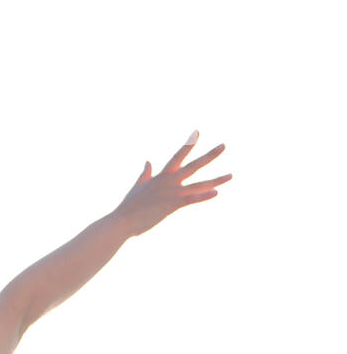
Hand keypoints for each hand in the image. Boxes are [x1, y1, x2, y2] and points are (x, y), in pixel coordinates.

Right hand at [113, 130, 232, 236]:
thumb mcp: (138, 186)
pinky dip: (204, 196)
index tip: (198, 133)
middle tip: (224, 146)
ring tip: (231, 175)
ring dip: (216, 180)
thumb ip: (145, 173)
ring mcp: (171, 193)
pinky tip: (216, 192)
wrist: (122, 220)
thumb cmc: (129, 206)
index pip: (178, 156)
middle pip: (194, 165)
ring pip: (199, 184)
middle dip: (210, 155)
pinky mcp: (172, 205)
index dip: (188, 144)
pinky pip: (191, 199)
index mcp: (161, 176)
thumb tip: (148, 161)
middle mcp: (169, 181)